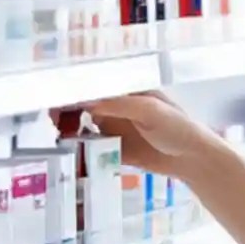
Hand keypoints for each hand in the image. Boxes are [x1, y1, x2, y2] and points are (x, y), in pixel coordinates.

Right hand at [57, 91, 200, 176]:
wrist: (193, 159)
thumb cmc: (177, 127)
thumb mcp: (149, 110)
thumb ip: (119, 104)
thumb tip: (86, 100)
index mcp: (127, 91)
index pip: (95, 84)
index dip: (74, 87)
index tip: (54, 92)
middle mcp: (117, 108)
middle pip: (83, 104)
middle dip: (65, 108)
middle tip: (52, 117)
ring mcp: (116, 129)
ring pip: (83, 126)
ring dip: (68, 128)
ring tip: (57, 134)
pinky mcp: (115, 150)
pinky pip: (91, 148)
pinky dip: (79, 149)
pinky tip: (69, 151)